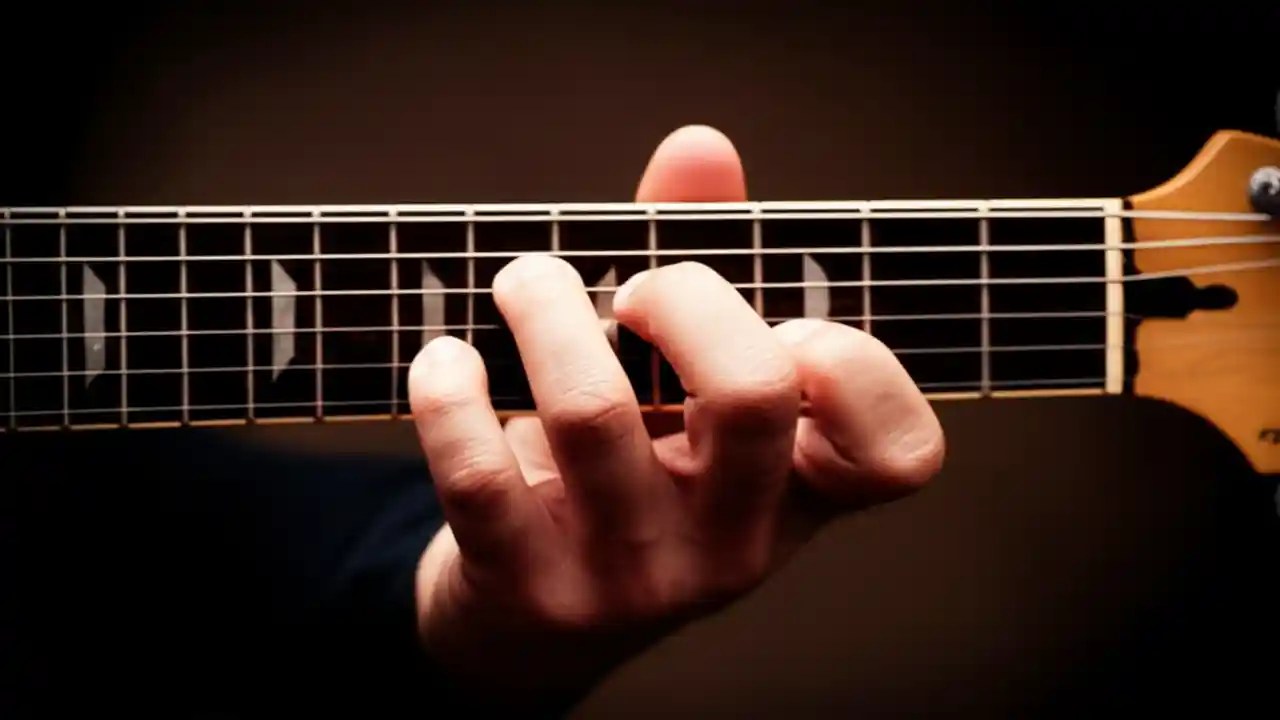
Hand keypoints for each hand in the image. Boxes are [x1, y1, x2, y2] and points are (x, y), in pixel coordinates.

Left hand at [407, 125, 944, 710]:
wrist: (530, 626)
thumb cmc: (628, 475)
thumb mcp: (685, 393)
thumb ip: (705, 264)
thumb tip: (700, 148)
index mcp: (798, 492)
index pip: (899, 453)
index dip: (860, 367)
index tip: (787, 321)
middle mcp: (733, 544)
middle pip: (751, 390)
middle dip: (683, 295)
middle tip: (632, 292)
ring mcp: (634, 576)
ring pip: (594, 412)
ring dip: (545, 308)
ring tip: (523, 282)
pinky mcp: (528, 588)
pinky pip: (480, 473)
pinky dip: (450, 389)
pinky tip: (445, 359)